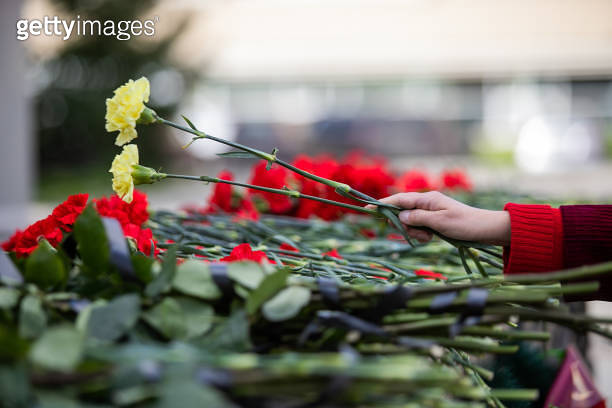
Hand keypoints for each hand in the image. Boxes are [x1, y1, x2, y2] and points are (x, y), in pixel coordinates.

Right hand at [369, 191, 509, 244]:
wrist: (485, 229)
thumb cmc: (465, 224)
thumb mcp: (440, 222)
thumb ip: (418, 218)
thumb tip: (400, 215)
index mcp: (427, 199)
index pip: (399, 200)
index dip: (383, 204)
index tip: (368, 208)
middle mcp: (426, 203)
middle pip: (403, 213)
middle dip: (406, 225)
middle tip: (421, 234)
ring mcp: (430, 212)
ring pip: (410, 223)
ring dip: (416, 233)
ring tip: (431, 237)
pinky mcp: (434, 221)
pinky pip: (419, 228)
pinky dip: (422, 235)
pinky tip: (433, 238)